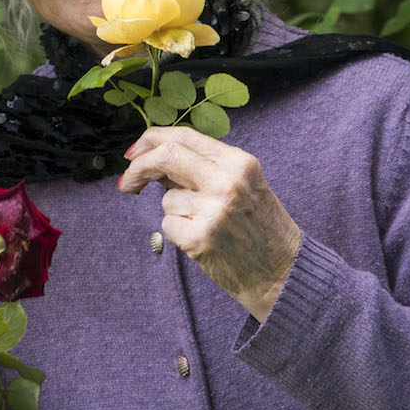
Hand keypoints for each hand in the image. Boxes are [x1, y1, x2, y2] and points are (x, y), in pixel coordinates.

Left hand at [117, 126, 301, 320]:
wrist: (283, 273)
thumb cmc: (260, 228)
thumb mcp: (243, 184)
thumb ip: (203, 168)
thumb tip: (153, 156)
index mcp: (240, 162)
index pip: (185, 136)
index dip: (152, 139)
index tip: (134, 152)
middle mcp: (227, 182)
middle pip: (166, 156)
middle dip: (138, 166)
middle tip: (127, 182)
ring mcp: (213, 211)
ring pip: (167, 198)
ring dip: (176, 212)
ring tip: (208, 226)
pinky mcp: (200, 239)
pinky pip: (167, 224)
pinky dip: (178, 233)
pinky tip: (203, 242)